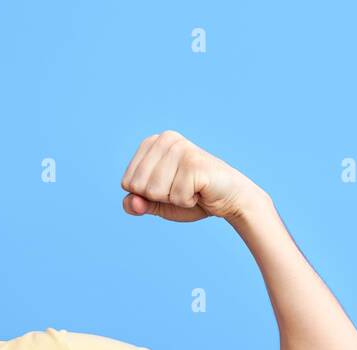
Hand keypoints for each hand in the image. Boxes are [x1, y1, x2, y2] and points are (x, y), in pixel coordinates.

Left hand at [120, 130, 258, 222]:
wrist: (229, 198)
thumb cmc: (192, 197)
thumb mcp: (158, 203)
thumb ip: (139, 204)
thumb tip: (130, 204)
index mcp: (152, 143)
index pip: (127, 182)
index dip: (146, 196)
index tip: (168, 188)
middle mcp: (165, 139)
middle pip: (138, 187)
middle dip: (159, 198)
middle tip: (181, 189)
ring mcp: (181, 148)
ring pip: (155, 192)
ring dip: (174, 200)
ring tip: (191, 189)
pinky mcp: (194, 163)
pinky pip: (176, 197)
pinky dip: (188, 202)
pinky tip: (200, 191)